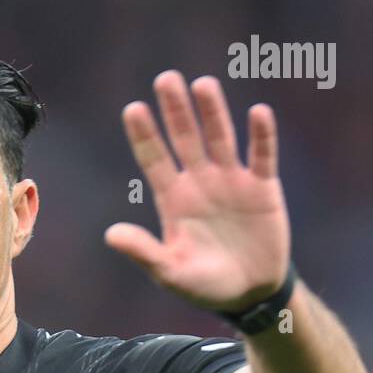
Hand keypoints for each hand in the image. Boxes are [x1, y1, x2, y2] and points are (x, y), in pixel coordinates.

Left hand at [103, 71, 290, 311]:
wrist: (249, 294)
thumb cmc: (204, 284)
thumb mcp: (171, 273)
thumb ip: (144, 253)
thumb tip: (110, 235)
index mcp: (173, 200)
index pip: (155, 160)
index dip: (145, 136)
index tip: (133, 109)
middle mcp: (200, 182)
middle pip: (185, 139)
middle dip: (175, 111)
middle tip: (165, 79)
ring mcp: (231, 181)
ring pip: (220, 139)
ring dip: (213, 113)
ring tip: (203, 85)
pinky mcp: (262, 188)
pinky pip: (262, 157)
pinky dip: (261, 136)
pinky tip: (258, 113)